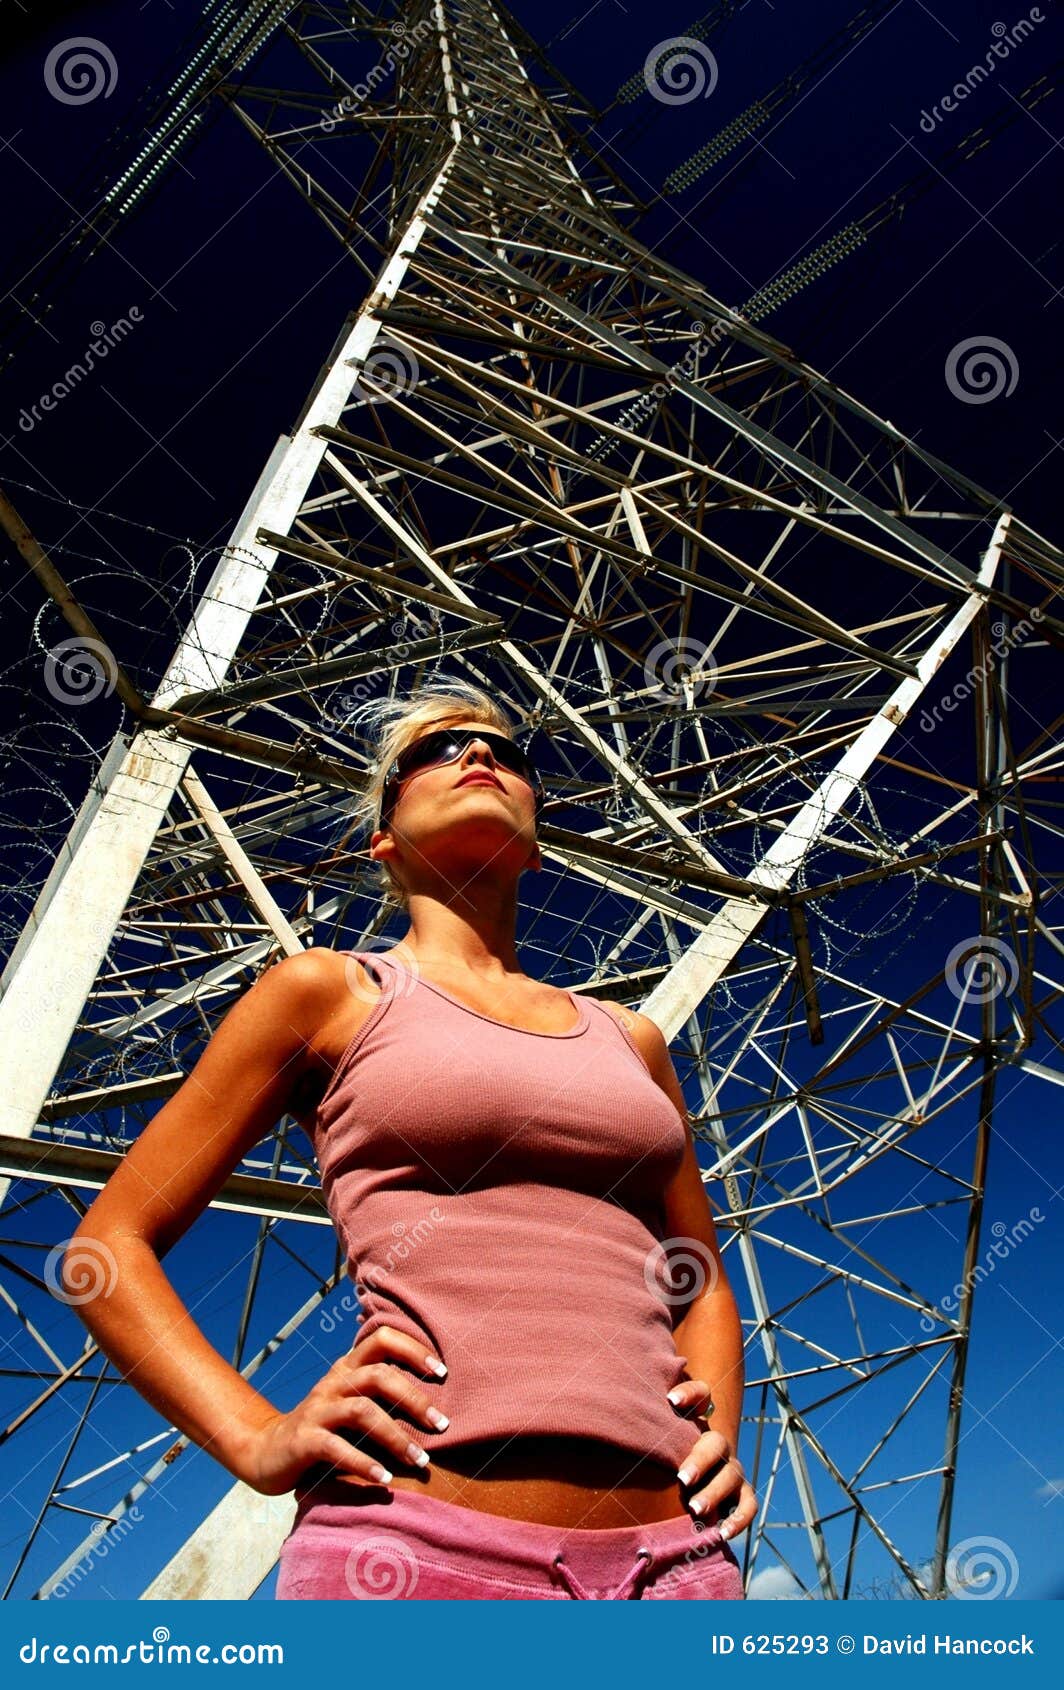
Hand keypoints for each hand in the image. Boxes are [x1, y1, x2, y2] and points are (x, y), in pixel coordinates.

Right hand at [241, 1324, 448, 1495]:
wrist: (267, 1452)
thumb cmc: (324, 1428)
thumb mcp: (350, 1403)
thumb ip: (380, 1395)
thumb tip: (435, 1402)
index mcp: (347, 1367)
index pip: (382, 1339)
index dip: (414, 1349)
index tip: (442, 1372)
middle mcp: (334, 1382)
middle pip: (379, 1375)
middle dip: (415, 1399)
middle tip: (442, 1425)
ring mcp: (317, 1410)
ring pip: (362, 1411)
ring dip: (396, 1436)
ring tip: (419, 1460)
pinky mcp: (304, 1440)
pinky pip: (337, 1448)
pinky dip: (363, 1463)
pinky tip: (384, 1479)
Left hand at [668, 1378, 757, 1541]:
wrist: (698, 1471)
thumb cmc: (673, 1447)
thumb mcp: (665, 1430)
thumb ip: (660, 1414)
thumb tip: (661, 1398)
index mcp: (700, 1420)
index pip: (701, 1395)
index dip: (689, 1394)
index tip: (671, 1400)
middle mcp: (718, 1444)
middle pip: (715, 1444)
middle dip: (700, 1461)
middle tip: (682, 1478)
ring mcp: (731, 1469)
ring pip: (731, 1476)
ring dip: (715, 1493)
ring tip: (696, 1509)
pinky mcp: (741, 1495)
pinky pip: (748, 1506)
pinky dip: (738, 1520)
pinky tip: (721, 1533)